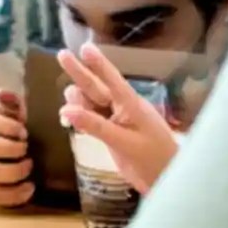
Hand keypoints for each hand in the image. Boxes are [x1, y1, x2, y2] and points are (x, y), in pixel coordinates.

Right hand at [0, 89, 34, 206]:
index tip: (24, 131)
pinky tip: (30, 187)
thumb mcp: (16, 111)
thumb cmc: (17, 126)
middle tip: (27, 147)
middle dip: (9, 149)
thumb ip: (12, 101)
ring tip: (29, 166)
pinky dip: (13, 194)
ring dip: (11, 172)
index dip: (7, 127)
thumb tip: (1, 92)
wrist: (11, 145)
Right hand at [57, 43, 178, 193]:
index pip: (112, 79)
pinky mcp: (111, 134)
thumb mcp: (124, 142)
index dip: (98, 63)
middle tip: (61, 54)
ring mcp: (116, 120)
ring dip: (76, 99)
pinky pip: (90, 118)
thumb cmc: (152, 158)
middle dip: (79, 72)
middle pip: (96, 87)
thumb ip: (95, 126)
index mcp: (131, 105)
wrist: (166, 180)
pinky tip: (67, 118)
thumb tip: (66, 111)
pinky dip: (78, 116)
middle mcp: (122, 108)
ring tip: (66, 105)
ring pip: (89, 102)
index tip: (85, 47)